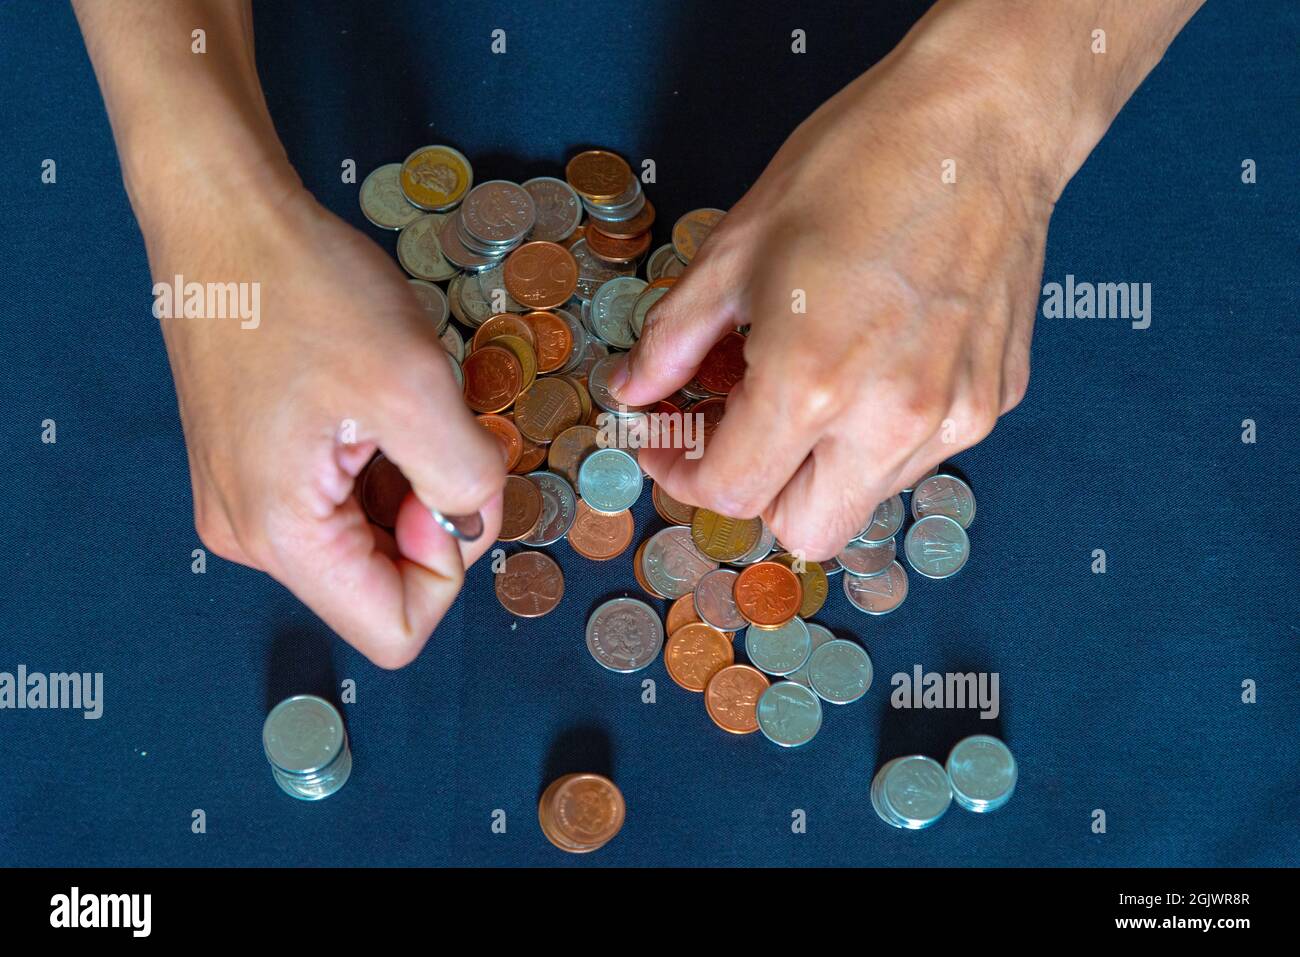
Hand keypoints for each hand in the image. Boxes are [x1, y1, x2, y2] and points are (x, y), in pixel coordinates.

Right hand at [147, 177, 504, 666]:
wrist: (224, 215)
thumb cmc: (307, 288)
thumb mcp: (412, 383)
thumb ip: (463, 475)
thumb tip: (477, 517)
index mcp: (282, 537)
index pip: (397, 630)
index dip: (448, 565)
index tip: (444, 477)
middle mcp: (253, 538)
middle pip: (381, 583)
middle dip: (432, 516)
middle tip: (431, 425)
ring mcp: (249, 502)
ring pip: (369, 537)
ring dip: (410, 481)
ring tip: (397, 402)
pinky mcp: (256, 466)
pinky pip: (343, 498)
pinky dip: (384, 461)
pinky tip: (379, 397)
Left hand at [612, 23, 1062, 560]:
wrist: (984, 121)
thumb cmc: (857, 165)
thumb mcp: (735, 247)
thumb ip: (672, 339)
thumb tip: (633, 391)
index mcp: (812, 385)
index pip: (729, 492)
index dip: (680, 475)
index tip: (668, 441)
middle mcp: (889, 422)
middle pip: (802, 530)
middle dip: (756, 492)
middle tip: (730, 429)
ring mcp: (953, 417)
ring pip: (864, 496)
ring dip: (817, 464)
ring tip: (802, 381)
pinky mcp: (993, 400)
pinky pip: (917, 452)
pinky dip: (875, 432)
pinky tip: (866, 360)